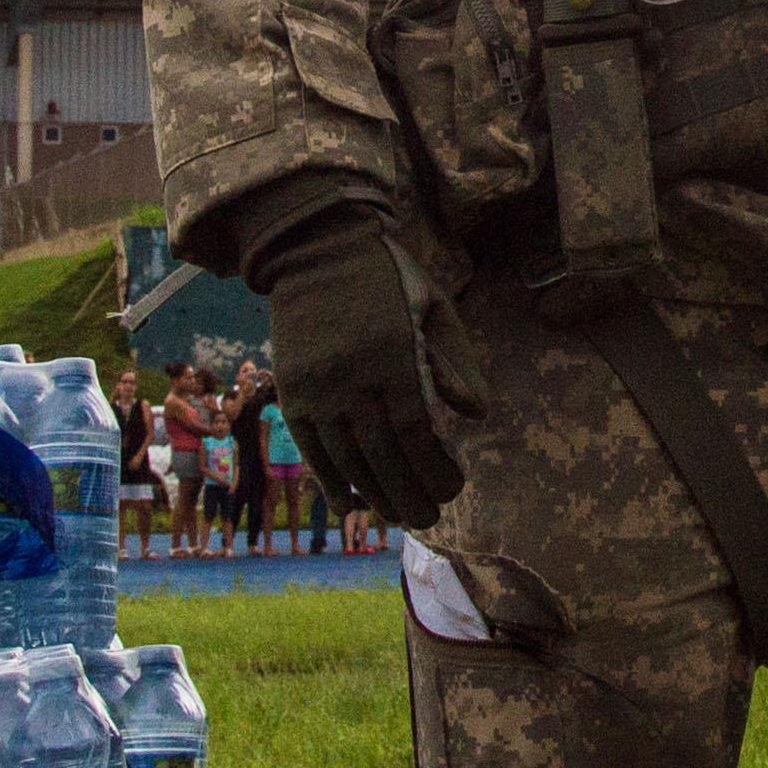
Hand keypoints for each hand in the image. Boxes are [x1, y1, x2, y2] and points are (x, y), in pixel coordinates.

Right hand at [250, 202, 463, 524]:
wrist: (316, 248)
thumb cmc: (390, 279)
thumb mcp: (436, 307)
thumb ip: (457, 362)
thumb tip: (476, 416)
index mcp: (393, 352)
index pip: (415, 429)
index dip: (434, 467)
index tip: (454, 488)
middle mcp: (350, 375)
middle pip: (381, 453)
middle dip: (409, 493)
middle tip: (430, 519)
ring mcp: (315, 385)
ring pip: (345, 456)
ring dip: (374, 494)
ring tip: (399, 518)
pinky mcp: (291, 390)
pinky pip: (310, 446)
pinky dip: (329, 479)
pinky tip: (350, 504)